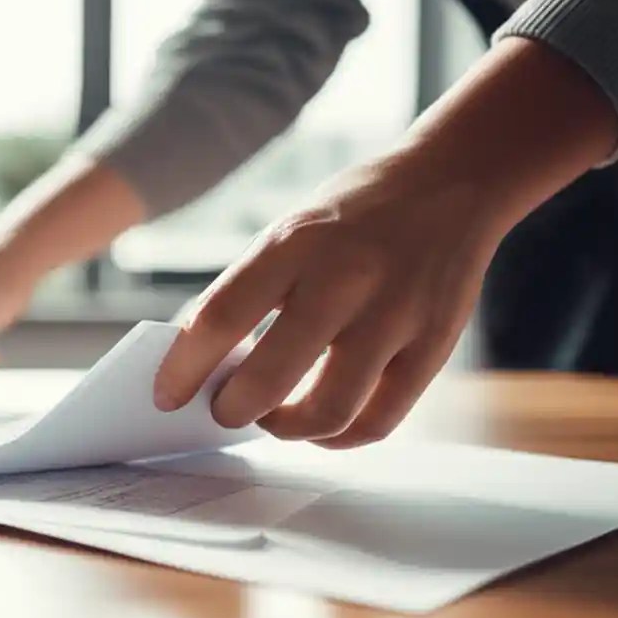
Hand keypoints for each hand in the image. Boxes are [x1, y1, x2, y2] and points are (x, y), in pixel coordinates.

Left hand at [154, 159, 503, 447]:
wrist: (451, 181)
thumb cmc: (351, 216)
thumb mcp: (286, 232)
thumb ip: (247, 294)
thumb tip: (199, 364)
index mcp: (294, 244)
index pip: (219, 319)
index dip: (182, 369)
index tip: (166, 396)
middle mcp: (344, 280)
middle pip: (268, 379)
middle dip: (231, 410)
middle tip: (222, 410)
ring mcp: (395, 317)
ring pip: (326, 413)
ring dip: (285, 430)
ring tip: (272, 418)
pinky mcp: (435, 348)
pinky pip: (377, 422)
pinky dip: (338, 436)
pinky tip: (320, 425)